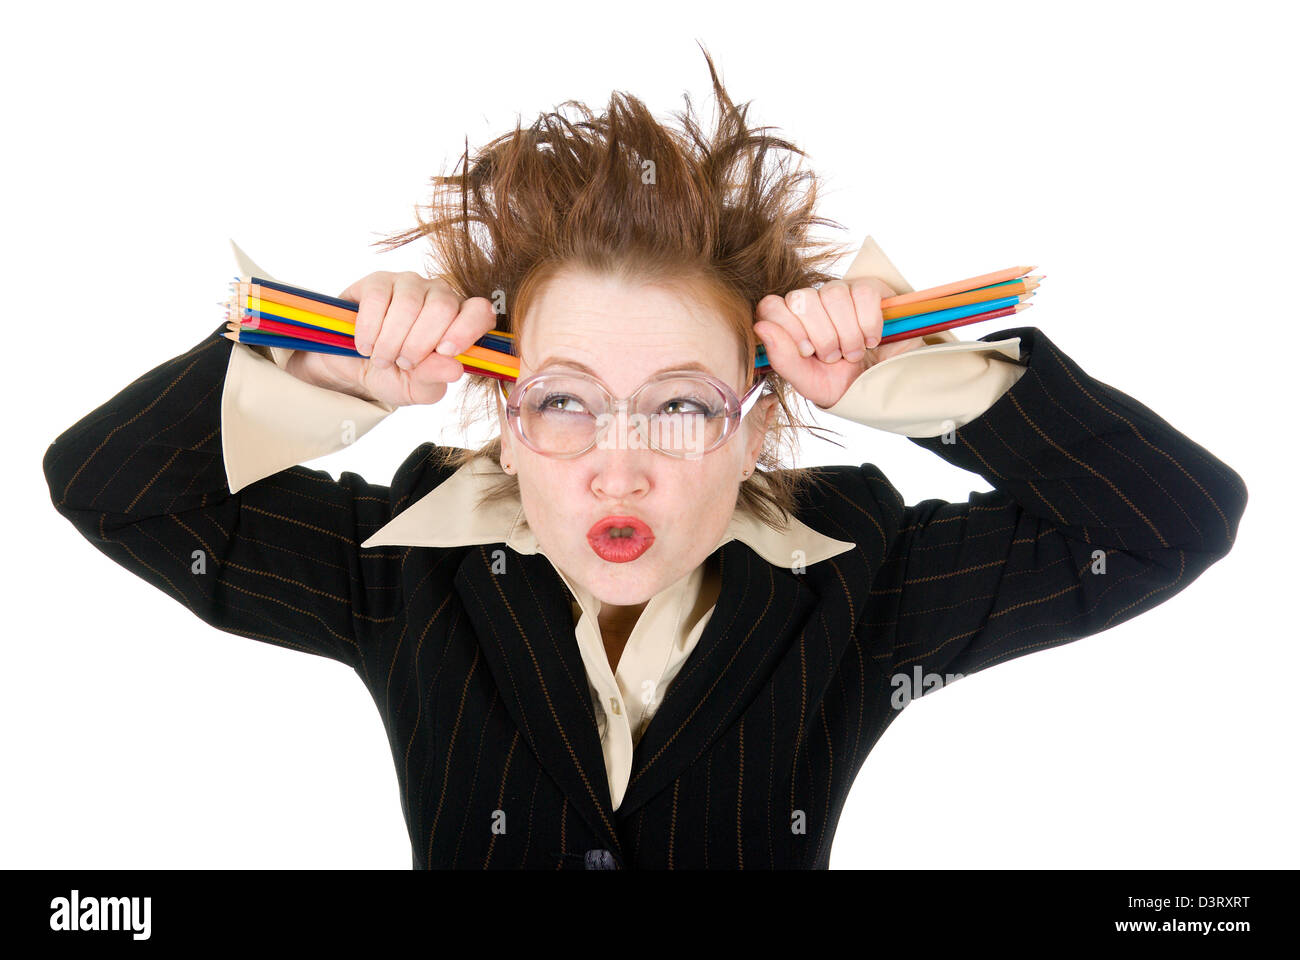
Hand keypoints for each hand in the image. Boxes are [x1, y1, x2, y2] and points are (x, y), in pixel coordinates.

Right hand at [283, 271, 496, 405]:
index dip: (466, 329)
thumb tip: (455, 369)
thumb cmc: (396, 375)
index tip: (445, 351)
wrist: (355, 368)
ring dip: (391, 340)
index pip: (480, 312)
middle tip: (404, 364)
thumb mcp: (417, 388)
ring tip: (382, 358)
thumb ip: (435, 378)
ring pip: (409, 303)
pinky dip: (369, 328)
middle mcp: (440, 296)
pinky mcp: (378, 281)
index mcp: (460, 321)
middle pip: (442, 306)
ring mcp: (410, 284)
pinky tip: (366, 345)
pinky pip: (378, 298)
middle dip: (419, 343)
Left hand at [753, 278, 927, 408]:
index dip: (787, 327)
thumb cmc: (842, 383)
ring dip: (847, 333)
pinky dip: (869, 323)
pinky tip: (871, 340)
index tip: (807, 352)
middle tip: (834, 357)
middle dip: (821, 335)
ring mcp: (840, 293)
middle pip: (801, 299)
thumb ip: (782, 358)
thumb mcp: (808, 381)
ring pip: (833, 295)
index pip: (771, 305)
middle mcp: (812, 303)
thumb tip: (760, 326)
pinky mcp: (870, 289)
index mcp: (790, 323)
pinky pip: (863, 294)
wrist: (884, 386)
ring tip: (854, 353)